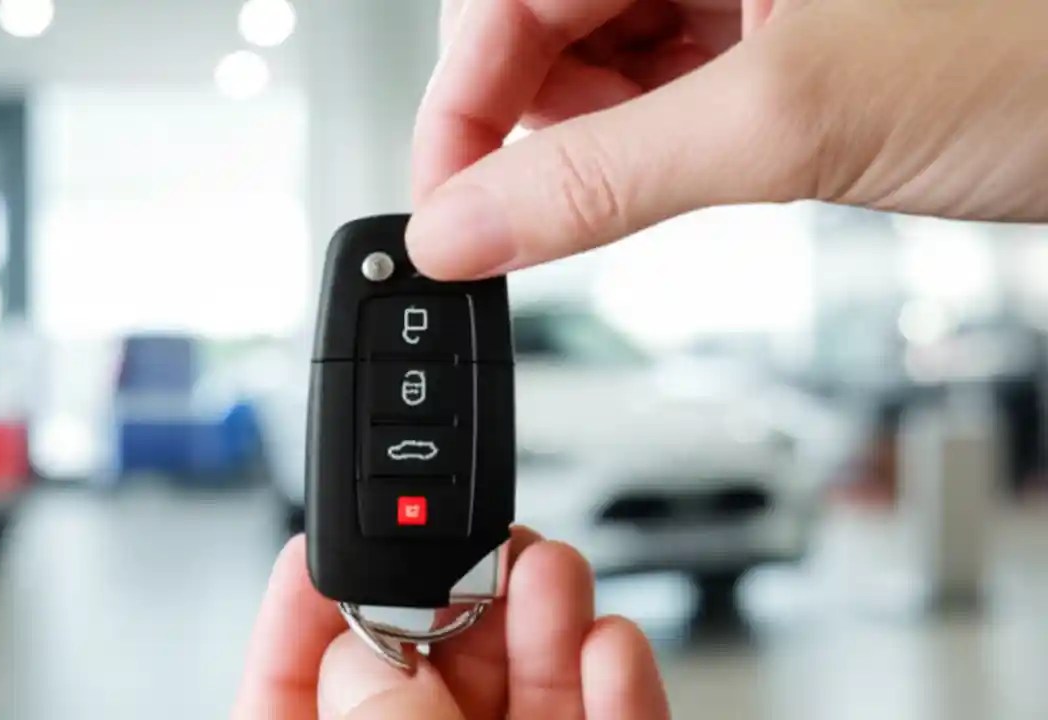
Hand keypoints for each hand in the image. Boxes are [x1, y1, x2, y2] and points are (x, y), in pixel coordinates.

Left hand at [233, 529, 669, 718]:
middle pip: (430, 672)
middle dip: (454, 593)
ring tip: (547, 568)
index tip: (318, 549)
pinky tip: (609, 644)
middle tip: (471, 538)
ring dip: (543, 619)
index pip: (292, 693)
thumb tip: (365, 649)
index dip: (299, 614)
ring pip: (528, 691)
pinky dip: (618, 686)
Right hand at [408, 0, 1047, 279]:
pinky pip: (667, 83)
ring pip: (602, 57)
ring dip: (597, 138)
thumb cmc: (1046, 49)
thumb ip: (604, 178)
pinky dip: (656, 140)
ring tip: (664, 176)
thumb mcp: (791, 120)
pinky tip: (698, 162)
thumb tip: (464, 229)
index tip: (446, 209)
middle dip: (531, 123)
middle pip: (542, 21)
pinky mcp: (778, 33)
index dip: (461, 105)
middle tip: (542, 208)